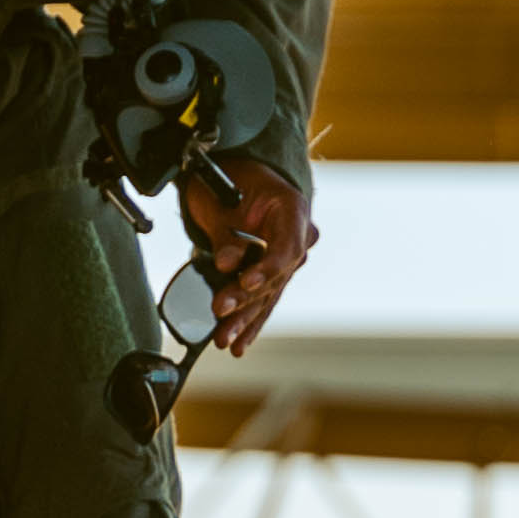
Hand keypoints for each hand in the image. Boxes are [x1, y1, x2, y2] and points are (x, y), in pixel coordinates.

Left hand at [178, 155, 314, 353]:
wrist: (239, 174)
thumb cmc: (231, 178)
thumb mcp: (223, 199)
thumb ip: (228, 234)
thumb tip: (226, 265)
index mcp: (294, 211)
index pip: (288, 248)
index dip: (267, 269)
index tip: (246, 282)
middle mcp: (298, 237)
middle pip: (275, 276)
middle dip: (246, 298)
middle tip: (221, 311)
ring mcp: (287, 257)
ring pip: (268, 294)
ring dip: (244, 319)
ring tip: (226, 340)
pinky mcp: (272, 273)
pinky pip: (263, 299)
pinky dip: (249, 321)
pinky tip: (239, 343)